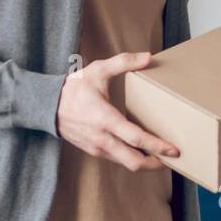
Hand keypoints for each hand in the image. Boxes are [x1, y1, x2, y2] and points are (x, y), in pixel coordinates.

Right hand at [55, 52, 179, 170]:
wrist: (47, 106)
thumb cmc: (74, 88)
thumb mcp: (98, 70)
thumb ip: (124, 62)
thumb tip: (148, 56)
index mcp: (105, 118)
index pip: (135, 138)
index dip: (157, 146)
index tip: (173, 149)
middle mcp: (101, 138)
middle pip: (133, 161)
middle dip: (155, 164)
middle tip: (172, 158)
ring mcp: (97, 147)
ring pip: (125, 164)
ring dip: (144, 163)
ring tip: (161, 157)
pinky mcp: (94, 151)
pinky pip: (117, 160)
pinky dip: (131, 159)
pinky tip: (141, 152)